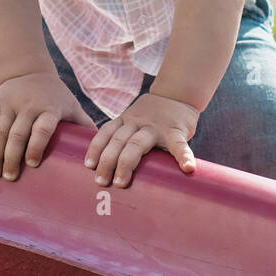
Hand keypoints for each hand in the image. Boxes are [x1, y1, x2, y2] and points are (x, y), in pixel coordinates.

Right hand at [0, 71, 96, 180]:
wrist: (30, 70)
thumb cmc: (55, 96)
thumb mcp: (72, 106)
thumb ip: (83, 126)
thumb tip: (100, 152)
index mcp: (49, 109)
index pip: (42, 129)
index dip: (36, 146)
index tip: (32, 165)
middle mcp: (29, 106)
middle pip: (18, 134)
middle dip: (12, 157)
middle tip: (10, 177)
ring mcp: (9, 103)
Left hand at [84, 90, 198, 187]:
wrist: (179, 93)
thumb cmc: (153, 116)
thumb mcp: (134, 119)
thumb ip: (125, 136)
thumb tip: (109, 167)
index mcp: (125, 120)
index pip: (105, 132)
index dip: (95, 148)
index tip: (88, 166)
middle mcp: (137, 122)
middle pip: (118, 141)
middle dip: (107, 161)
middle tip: (101, 182)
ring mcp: (156, 127)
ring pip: (137, 144)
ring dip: (127, 164)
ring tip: (121, 183)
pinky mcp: (176, 130)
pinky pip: (178, 144)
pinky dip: (183, 156)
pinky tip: (187, 168)